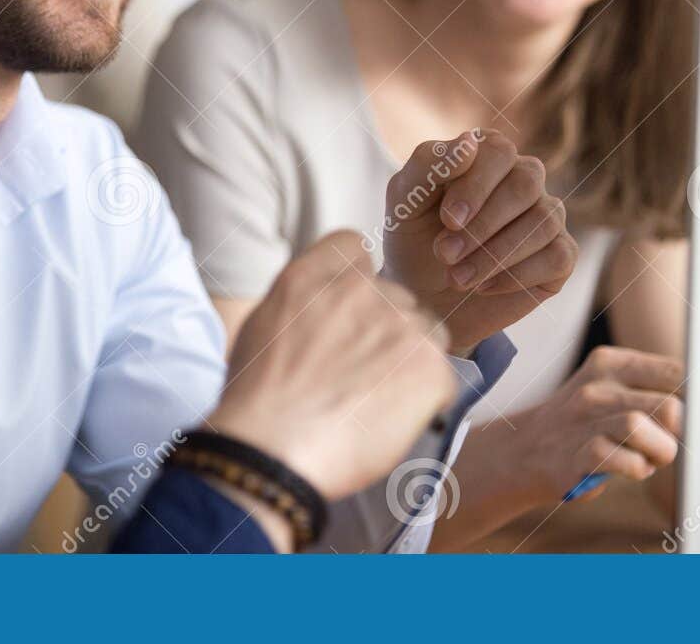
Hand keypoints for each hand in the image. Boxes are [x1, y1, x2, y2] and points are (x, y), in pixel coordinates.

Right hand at [205, 230, 455, 502]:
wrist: (271, 451)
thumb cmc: (257, 399)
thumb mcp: (264, 321)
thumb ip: (305, 299)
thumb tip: (331, 307)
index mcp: (316, 273)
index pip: (355, 247)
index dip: (356, 282)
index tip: (349, 314)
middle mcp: (362, 288)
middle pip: (397, 297)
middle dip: (386, 328)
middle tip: (359, 373)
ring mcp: (401, 325)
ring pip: (427, 333)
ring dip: (410, 359)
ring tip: (376, 400)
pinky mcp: (430, 366)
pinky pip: (442, 377)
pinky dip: (425, 400)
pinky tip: (390, 420)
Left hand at [380, 129, 577, 351]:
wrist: (424, 297)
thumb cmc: (415, 240)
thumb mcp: (406, 201)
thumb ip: (428, 164)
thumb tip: (469, 142)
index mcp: (489, 156)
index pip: (499, 151)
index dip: (476, 186)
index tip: (448, 220)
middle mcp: (524, 179)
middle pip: (527, 183)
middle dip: (484, 224)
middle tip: (446, 254)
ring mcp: (547, 216)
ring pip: (543, 221)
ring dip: (495, 254)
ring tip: (457, 277)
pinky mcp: (560, 255)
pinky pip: (557, 256)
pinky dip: (516, 275)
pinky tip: (484, 286)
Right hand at [499, 346, 682, 505]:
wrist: (526, 450)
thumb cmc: (586, 423)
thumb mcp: (611, 390)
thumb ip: (652, 391)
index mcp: (610, 363)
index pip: (675, 371)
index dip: (694, 399)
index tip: (692, 416)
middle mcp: (596, 385)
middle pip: (669, 406)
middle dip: (677, 435)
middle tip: (665, 445)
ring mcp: (582, 419)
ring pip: (641, 427)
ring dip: (659, 452)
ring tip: (650, 459)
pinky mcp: (576, 454)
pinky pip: (623, 460)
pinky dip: (637, 469)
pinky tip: (630, 469)